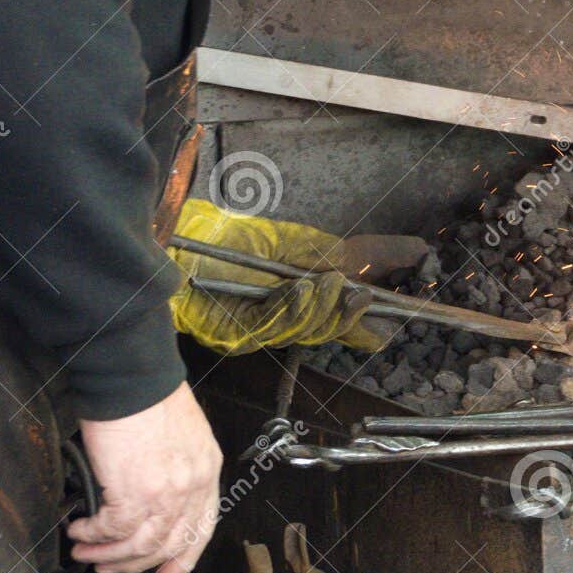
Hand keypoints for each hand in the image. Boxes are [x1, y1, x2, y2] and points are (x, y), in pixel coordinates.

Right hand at [66, 382, 223, 572]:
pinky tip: (79, 529)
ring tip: (86, 552)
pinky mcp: (135, 491)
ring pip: (140, 543)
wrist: (133, 380)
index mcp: (207, 472)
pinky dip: (92, 533)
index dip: (183, 559)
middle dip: (136, 563)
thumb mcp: (184, 437)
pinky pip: (112, 528)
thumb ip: (178, 470)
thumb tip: (152, 496)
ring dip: (109, 554)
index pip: (202, 528)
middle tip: (110, 567)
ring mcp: (167, 492)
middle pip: (170, 543)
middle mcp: (192, 486)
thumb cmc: (150, 399)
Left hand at [168, 199, 429, 354]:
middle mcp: (285, 314)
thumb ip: (325, 254)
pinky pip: (276, 325)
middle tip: (366, 296)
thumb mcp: (284, 239)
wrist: (172, 247)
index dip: (370, 312)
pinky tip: (304, 290)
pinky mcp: (240, 333)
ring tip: (335, 285)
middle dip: (352, 313)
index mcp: (299, 293)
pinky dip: (295, 307)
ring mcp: (264, 326)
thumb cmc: (222, 239)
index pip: (343, 309)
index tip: (399, 315)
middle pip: (331, 325)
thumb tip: (370, 264)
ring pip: (308, 328)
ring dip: (325, 307)